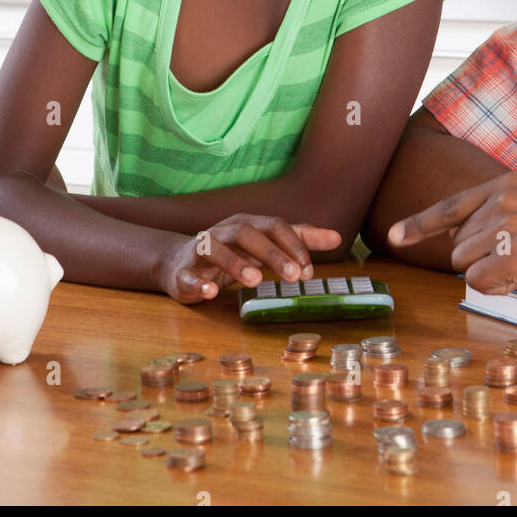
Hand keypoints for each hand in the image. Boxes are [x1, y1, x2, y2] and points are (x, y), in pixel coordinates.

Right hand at [160, 215, 340, 304]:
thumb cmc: (231, 253)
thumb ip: (299, 239)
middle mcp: (224, 231)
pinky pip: (189, 274)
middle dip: (272, 253)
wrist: (180, 263)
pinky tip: (210, 292)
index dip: (292, 245)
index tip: (309, 271)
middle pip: (247, 233)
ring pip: (215, 248)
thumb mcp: (265, 244)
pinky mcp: (184, 271)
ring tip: (255, 281)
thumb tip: (337, 237)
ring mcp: (201, 250)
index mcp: (247, 224)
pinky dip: (199, 282)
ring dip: (235, 263)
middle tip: (294, 276)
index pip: (273, 226)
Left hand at [388, 171, 516, 298]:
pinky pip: (482, 284)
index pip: (451, 205)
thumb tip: (472, 238)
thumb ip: (507, 214)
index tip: (391, 236)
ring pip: (468, 266)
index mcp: (507, 184)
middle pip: (460, 246)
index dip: (419, 224)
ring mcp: (506, 225)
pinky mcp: (514, 254)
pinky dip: (502, 290)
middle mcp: (500, 200)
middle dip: (485, 261)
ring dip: (495, 276)